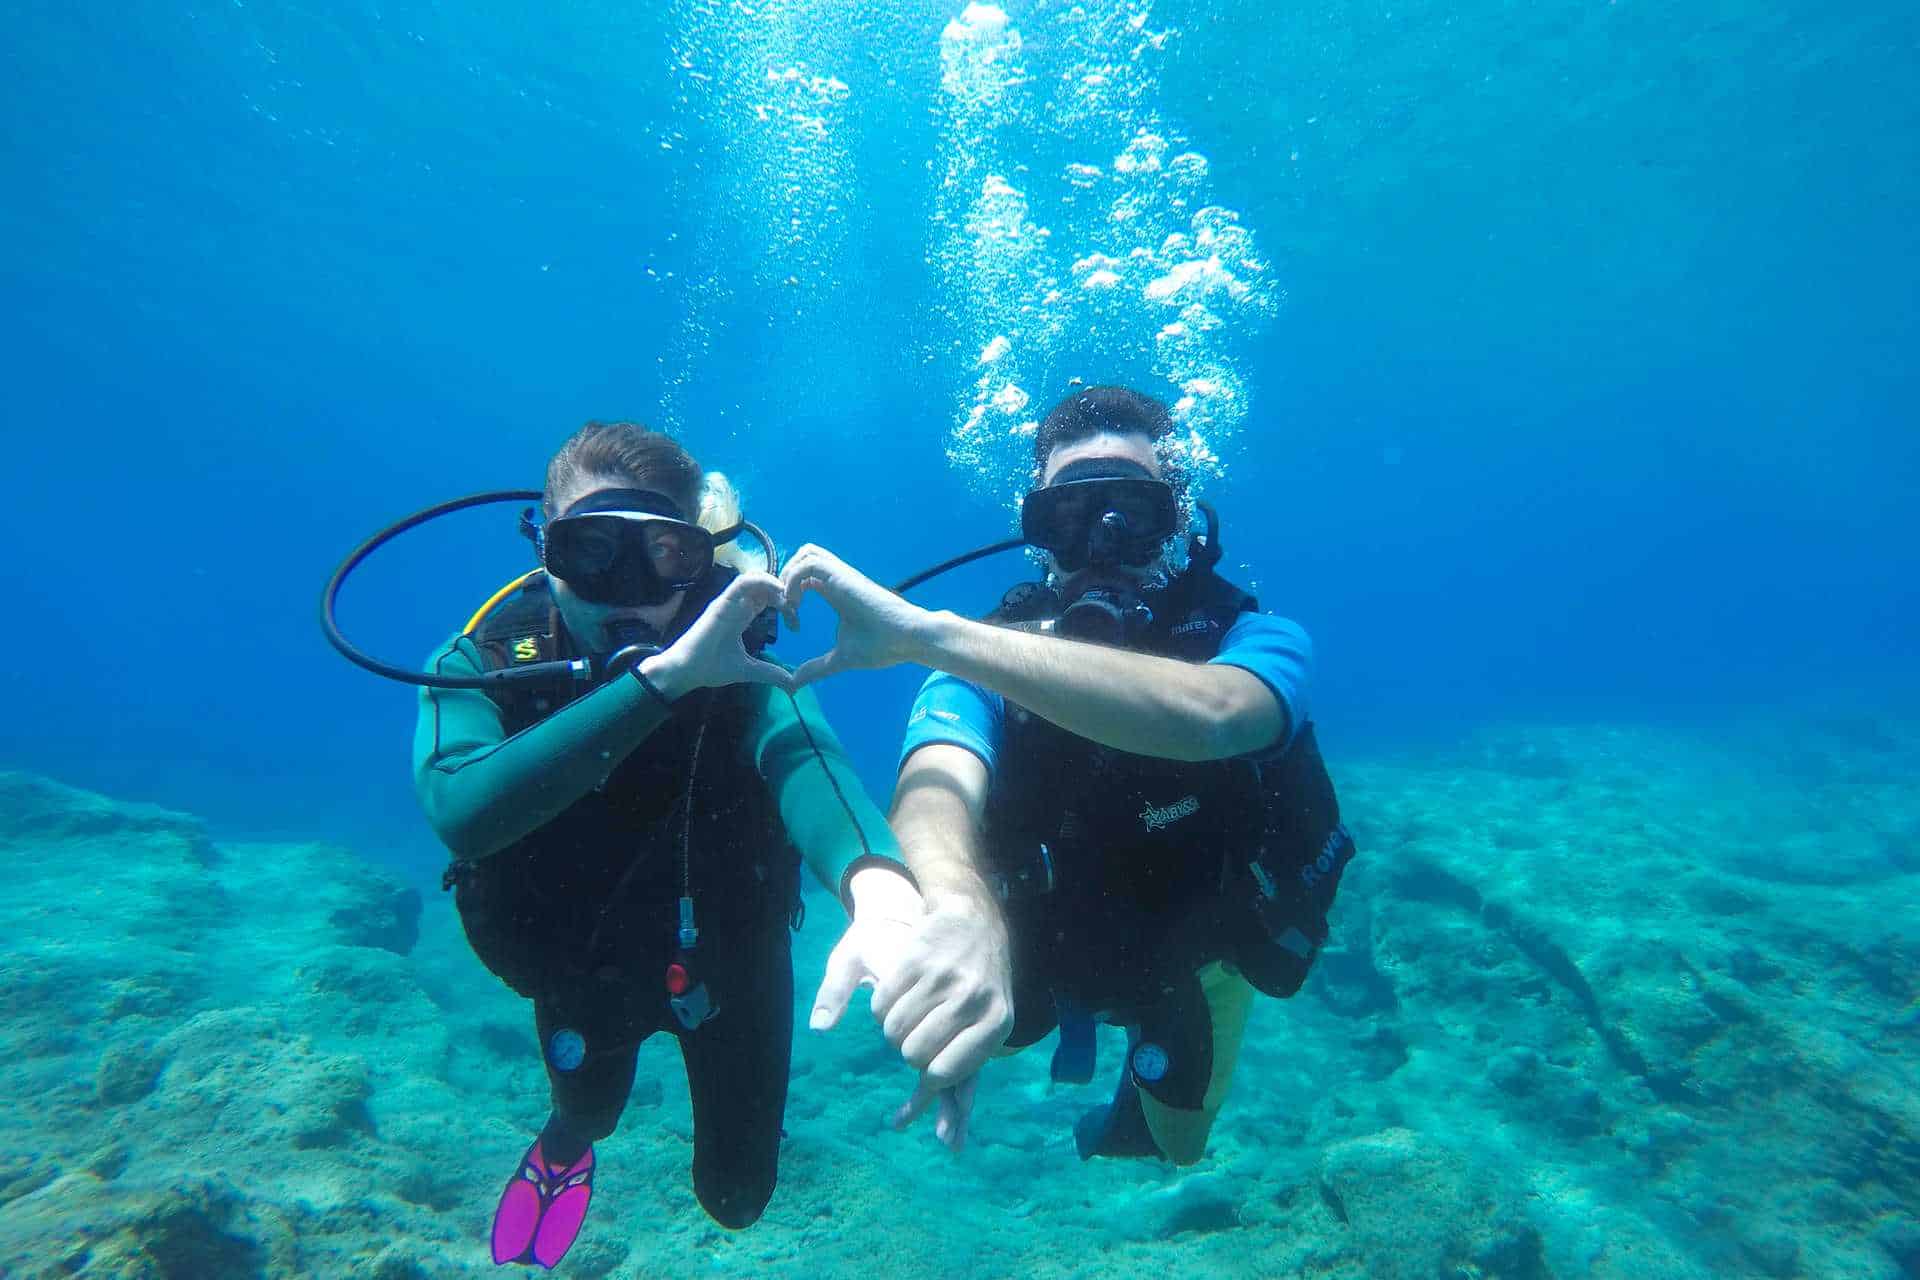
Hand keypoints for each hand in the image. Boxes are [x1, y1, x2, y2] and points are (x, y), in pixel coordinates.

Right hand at [642, 571, 792, 694]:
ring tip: (789, 599)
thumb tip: (793, 685)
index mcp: (742, 617)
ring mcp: (729, 602)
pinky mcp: (722, 602)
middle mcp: (737, 606)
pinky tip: (778, 591)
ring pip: (755, 578)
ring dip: (775, 583)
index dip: (785, 606)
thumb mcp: (748, 670)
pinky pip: (743, 583)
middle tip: (796, 610)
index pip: (767, 599)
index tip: (796, 625)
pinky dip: (762, 581)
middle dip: (784, 592)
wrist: (686, 672)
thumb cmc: (711, 668)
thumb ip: (770, 673)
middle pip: (764, 585)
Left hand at [779, 545, 932, 686]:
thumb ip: (817, 667)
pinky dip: (794, 579)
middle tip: (785, 607)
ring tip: (790, 604)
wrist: (908, 638)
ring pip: (806, 553)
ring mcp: (841, 576)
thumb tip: (795, 683)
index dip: (790, 593)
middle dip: (786, 577)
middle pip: (804, 556)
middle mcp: (837, 580)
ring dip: (789, 575)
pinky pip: (810, 564)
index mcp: (836, 593)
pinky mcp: (843, 576)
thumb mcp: (841, 658)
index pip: (806, 576)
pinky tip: (796, 604)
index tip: (792, 623)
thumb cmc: (882, 646)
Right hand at [816, 894, 1012, 1150]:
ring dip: (890, 1029)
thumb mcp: (981, 1030)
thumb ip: (958, 1083)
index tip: (922, 1103)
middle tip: (912, 1038)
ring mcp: (945, 978)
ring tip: (906, 1011)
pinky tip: (889, 993)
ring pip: (893, 1031)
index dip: (928, 1092)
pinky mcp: (919, 959)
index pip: (950, 1077)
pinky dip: (878, 1005)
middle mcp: (974, 1001)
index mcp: (997, 1024)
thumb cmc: (976, 988)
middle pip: (915, 1056)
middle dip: (906, 1053)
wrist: (971, 917)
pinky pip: (881, 1003)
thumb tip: (953, 1146)